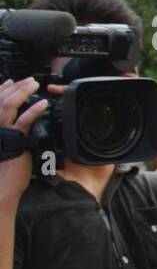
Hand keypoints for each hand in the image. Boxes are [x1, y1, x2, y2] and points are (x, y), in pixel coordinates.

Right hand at [0, 78, 46, 208]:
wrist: (0, 187)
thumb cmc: (2, 169)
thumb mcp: (1, 147)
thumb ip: (6, 133)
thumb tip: (16, 122)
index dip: (1, 89)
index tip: (10, 82)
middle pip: (0, 100)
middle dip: (15, 87)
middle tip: (28, 81)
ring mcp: (0, 132)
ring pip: (9, 105)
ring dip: (22, 92)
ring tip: (34, 85)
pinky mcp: (13, 140)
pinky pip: (23, 121)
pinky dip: (33, 110)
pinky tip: (42, 104)